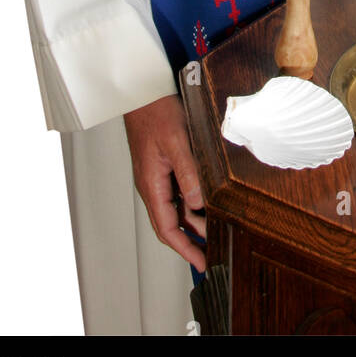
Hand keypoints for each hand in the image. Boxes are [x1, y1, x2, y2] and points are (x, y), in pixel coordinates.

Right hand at [123, 93, 206, 274]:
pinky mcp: (162, 166)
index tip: (200, 263)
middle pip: (169, 224)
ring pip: (174, 209)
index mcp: (151, 184)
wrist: (143, 92)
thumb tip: (198, 204)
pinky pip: (176, 193)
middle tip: (210, 254)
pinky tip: (204, 204)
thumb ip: (188, 173)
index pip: (166, 229)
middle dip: (189, 242)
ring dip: (191, 223)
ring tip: (212, 232)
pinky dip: (190, 205)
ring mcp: (156, 176)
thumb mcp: (177, 141)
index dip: (184, 249)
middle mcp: (151, 185)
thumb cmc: (156, 111)